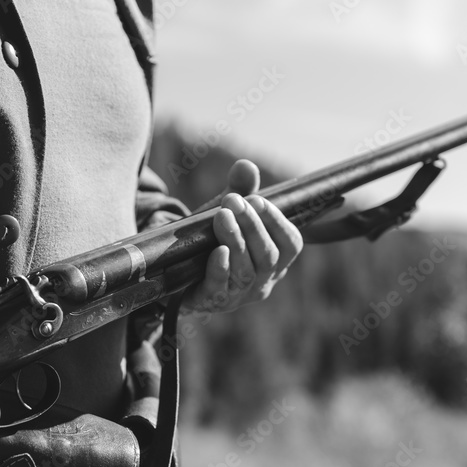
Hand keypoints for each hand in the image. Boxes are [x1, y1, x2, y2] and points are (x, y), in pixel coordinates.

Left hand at [181, 160, 303, 315]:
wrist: (175, 271)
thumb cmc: (211, 242)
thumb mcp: (226, 214)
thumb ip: (239, 190)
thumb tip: (246, 166)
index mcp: (274, 261)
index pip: (291, 244)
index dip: (277, 222)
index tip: (257, 200)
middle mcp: (261, 281)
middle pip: (268, 256)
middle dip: (253, 225)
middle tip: (233, 200)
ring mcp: (238, 295)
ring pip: (246, 271)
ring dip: (236, 240)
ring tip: (222, 216)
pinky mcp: (211, 301)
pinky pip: (220, 287)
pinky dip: (221, 268)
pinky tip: (218, 250)